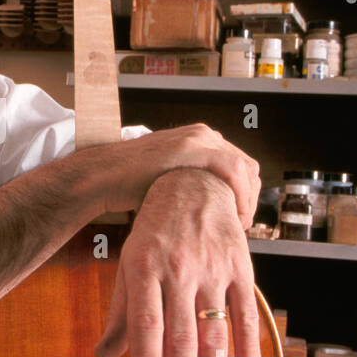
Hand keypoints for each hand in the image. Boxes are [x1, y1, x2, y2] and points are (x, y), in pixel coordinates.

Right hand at [89, 123, 260, 227]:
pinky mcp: (194, 147)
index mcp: (199, 139)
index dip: (245, 193)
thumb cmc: (130, 185)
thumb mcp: (170, 183)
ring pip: (245, 168)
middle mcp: (203, 133)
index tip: (240, 217)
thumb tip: (208, 210)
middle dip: (250, 197)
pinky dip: (240, 194)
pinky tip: (235, 214)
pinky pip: (233, 169)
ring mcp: (199, 137)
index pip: (239, 165)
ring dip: (248, 198)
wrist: (106, 176)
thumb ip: (192, 187)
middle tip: (243, 223)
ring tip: (240, 223)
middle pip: (247, 166)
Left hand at [94, 168, 262, 356]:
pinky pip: (245, 310)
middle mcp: (178, 268)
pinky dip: (249, 345)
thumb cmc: (153, 233)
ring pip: (214, 330)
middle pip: (180, 334)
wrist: (192, 182)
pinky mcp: (240, 264)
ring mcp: (212, 267)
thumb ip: (121, 314)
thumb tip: (102, 356)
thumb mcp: (130, 266)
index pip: (145, 322)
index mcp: (143, 268)